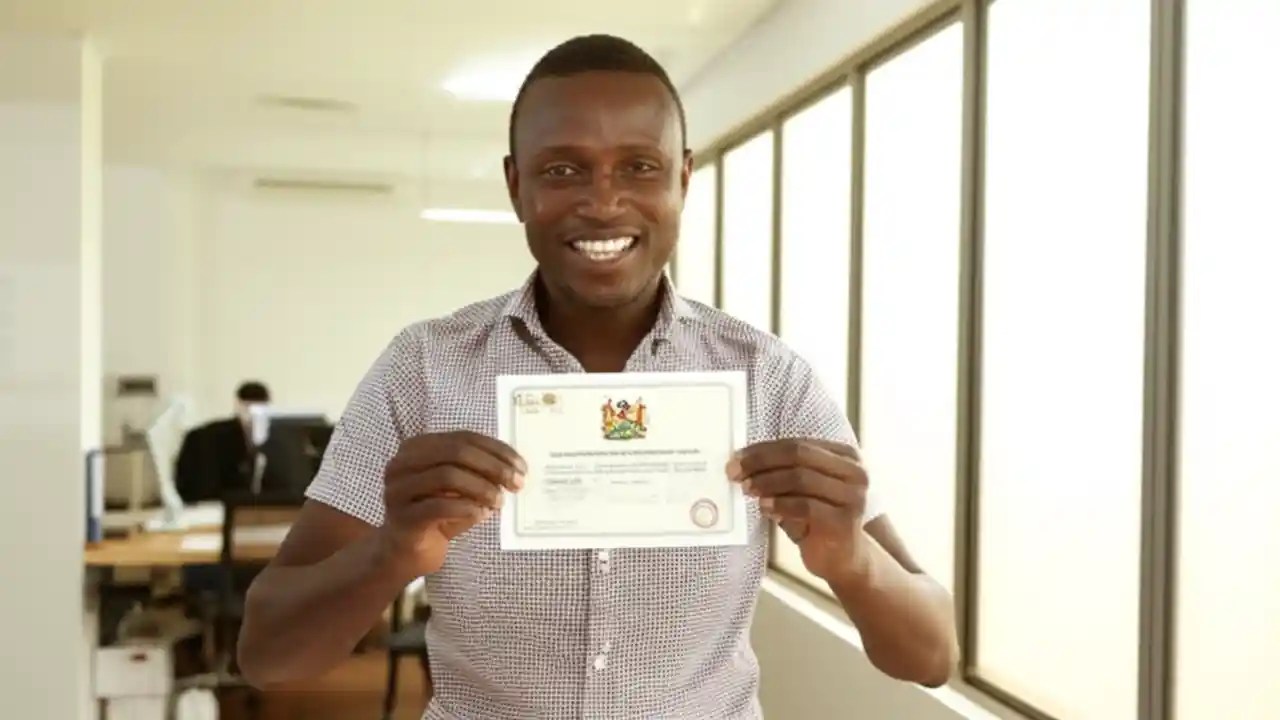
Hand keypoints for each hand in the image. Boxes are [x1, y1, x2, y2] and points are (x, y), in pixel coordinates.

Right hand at [378, 431, 524, 576]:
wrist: (410, 550)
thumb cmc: (440, 514)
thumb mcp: (462, 487)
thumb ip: (480, 471)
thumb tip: (514, 468)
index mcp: (418, 447)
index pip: (464, 438)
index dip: (496, 450)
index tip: (521, 467)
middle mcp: (402, 462)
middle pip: (455, 452)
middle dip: (493, 467)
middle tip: (516, 484)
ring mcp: (398, 489)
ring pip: (446, 475)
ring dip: (481, 488)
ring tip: (499, 502)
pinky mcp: (402, 516)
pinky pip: (438, 506)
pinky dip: (466, 508)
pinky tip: (481, 514)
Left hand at [727, 438, 868, 582]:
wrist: (843, 560)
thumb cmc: (817, 521)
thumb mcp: (801, 491)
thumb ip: (782, 473)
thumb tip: (742, 463)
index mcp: (845, 456)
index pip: (797, 443)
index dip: (763, 449)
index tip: (736, 458)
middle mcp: (854, 472)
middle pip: (799, 455)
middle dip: (761, 462)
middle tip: (735, 472)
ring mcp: (852, 496)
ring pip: (801, 478)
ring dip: (767, 482)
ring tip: (747, 489)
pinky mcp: (844, 521)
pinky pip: (806, 506)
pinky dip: (780, 504)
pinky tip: (764, 508)